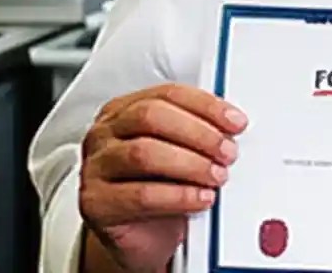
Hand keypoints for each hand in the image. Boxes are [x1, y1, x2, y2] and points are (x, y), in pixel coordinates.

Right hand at [79, 84, 248, 272]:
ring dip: (191, 164)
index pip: (167, 94)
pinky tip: (200, 198)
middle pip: (151, 117)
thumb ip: (198, 134)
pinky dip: (178, 196)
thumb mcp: (180, 152)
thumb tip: (232, 127)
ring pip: (144, 153)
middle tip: (227, 151)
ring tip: (217, 176)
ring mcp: (96, 167)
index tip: (235, 122)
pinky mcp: (97, 203)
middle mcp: (105, 134)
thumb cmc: (161, 188)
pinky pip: (141, 195)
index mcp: (124, 111)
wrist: (141, 238)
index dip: (205, 106)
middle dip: (198, 133)